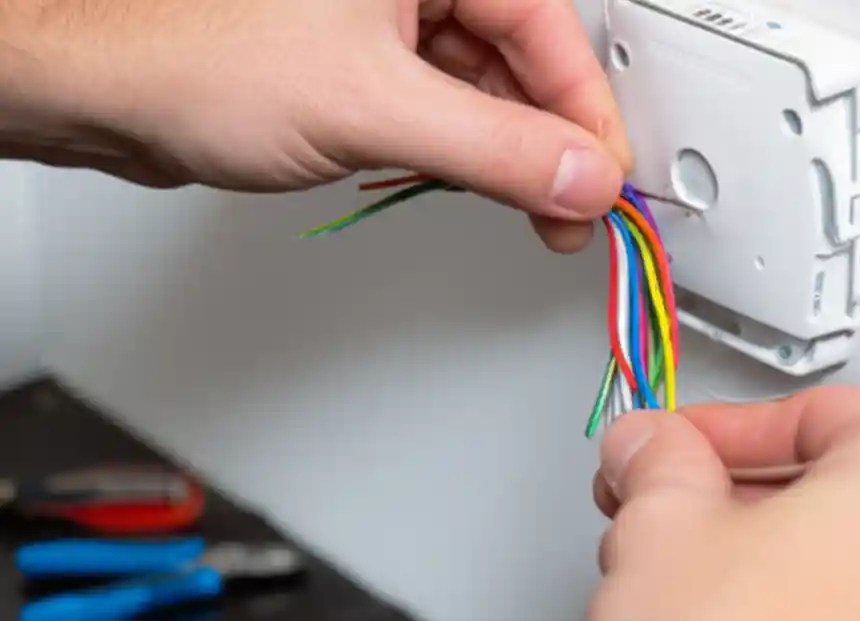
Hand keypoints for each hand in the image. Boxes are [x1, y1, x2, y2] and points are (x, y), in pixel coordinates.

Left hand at [0, 0, 629, 251]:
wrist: (102, 92)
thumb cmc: (194, 55)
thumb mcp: (374, 108)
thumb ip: (495, 148)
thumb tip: (580, 177)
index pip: (547, 26)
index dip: (584, 112)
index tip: (603, 178)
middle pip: (522, 57)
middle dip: (548, 140)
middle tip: (570, 206)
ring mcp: (384, 20)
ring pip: (482, 87)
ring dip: (507, 153)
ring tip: (526, 208)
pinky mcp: (359, 64)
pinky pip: (440, 107)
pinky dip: (460, 152)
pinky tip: (466, 184)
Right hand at [584, 388, 859, 620]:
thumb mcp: (659, 530)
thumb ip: (657, 461)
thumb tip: (652, 447)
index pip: (819, 413)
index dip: (724, 426)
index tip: (673, 446)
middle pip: (847, 486)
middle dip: (744, 494)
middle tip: (673, 510)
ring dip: (777, 556)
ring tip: (699, 585)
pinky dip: (819, 620)